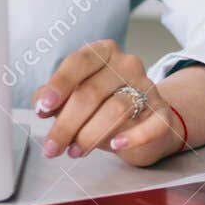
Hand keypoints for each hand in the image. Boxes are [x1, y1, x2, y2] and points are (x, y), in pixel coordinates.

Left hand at [32, 40, 185, 167]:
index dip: (59, 85)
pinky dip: (133, 137)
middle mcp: (127, 64)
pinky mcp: (163, 112)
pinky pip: (152, 125)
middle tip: (52, 147)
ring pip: (116, 109)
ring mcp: (148, 87)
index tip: (42, 109)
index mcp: (103, 52)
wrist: (144, 119)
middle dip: (67, 123)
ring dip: (90, 135)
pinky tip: (115, 145)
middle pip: (92, 92)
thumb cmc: (102, 104)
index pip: (78, 62)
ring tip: (74, 152)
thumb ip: (56, 97)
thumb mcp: (75, 95)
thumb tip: (41, 105)